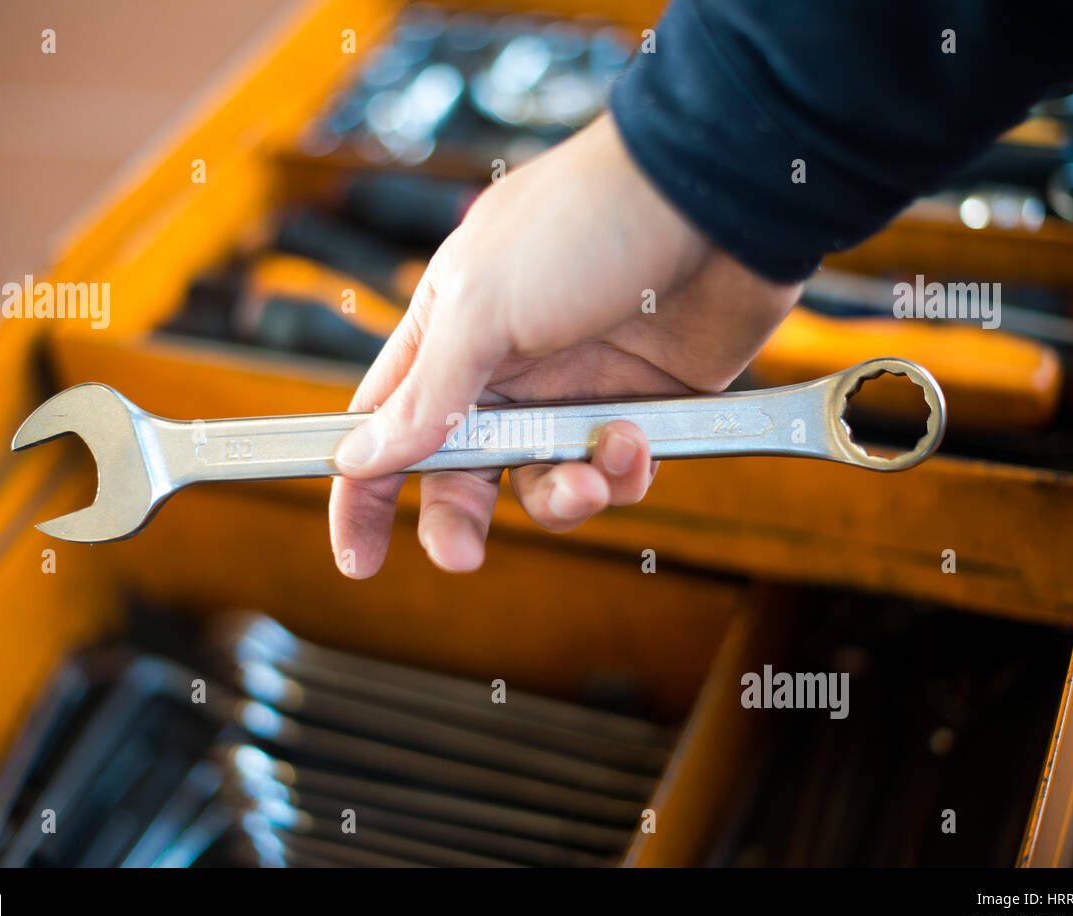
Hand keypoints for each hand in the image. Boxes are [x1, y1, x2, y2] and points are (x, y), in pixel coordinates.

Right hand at [329, 113, 800, 577]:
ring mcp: (573, 392)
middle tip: (464, 556)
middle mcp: (504, 371)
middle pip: (461, 476)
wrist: (714, 198)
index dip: (363, 494)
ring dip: (563, 496)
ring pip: (544, 486)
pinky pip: (614, 475)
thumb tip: (360, 459)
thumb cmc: (583, 223)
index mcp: (447, 334)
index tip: (357, 559)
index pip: (384, 426)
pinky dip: (623, 472)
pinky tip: (637, 438)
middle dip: (460, 522)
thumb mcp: (484, 306)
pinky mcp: (640, 407)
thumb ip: (426, 396)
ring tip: (591, 472)